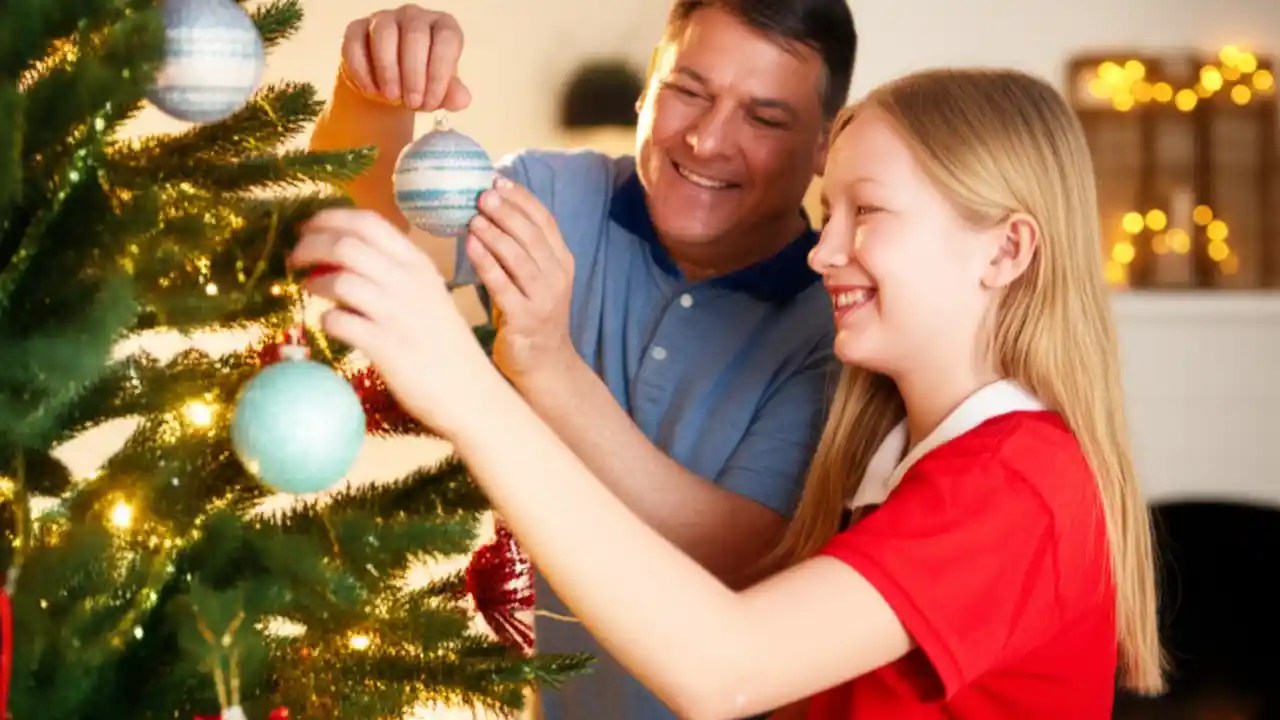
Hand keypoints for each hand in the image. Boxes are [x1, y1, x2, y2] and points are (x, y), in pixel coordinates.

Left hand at [290, 208, 498, 436]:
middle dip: (310, 245)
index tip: (308, 228)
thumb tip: (345, 255)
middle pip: (346, 244)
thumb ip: (395, 272)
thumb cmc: (445, 344)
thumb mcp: (428, 294)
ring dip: (313, 281)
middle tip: (295, 258)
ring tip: (306, 288)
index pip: (367, 222)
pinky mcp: (386, 347)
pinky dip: (326, 318)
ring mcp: (397, 314)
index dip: (329, 219)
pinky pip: (339, 321)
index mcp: (418, 264)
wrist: (470, 391)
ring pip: (340, 279)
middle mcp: (408, 281)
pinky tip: (328, 323)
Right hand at [339, 5, 470, 111]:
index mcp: (443, 26)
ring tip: (391, 97)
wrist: (388, 88)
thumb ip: (452, 95)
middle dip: (414, 73)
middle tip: (412, 103)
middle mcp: (415, 17)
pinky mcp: (357, 29)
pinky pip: (356, 42)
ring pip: (384, 34)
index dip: (439, 73)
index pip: (447, 40)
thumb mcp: (438, 92)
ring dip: (388, 69)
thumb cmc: (420, 84)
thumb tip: (462, 100)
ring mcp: (384, 19)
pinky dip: (362, 70)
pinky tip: (371, 91)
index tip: (432, 101)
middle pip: (415, 35)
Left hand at [466, 177, 576, 388]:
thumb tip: (487, 210)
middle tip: (482, 194)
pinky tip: (470, 245)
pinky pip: (503, 284)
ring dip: (495, 233)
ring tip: (473, 216)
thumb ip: (520, 249)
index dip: (522, 198)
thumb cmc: (532, 315)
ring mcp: (544, 298)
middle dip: (506, 211)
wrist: (544, 364)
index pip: (545, 221)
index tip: (498, 180)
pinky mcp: (526, 318)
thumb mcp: (535, 278)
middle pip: (532, 235)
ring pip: (519, 257)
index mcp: (562, 262)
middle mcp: (557, 277)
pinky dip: (486, 262)